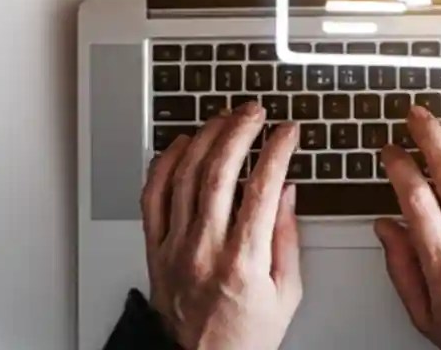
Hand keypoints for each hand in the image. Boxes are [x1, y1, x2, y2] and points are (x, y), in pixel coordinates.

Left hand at [141, 105, 301, 349]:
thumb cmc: (245, 335)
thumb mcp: (287, 292)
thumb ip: (286, 237)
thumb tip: (286, 192)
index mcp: (243, 261)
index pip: (262, 188)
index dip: (277, 151)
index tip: (287, 133)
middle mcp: (205, 249)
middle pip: (218, 172)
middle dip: (239, 131)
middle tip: (254, 112)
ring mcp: (175, 246)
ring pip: (185, 176)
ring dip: (206, 138)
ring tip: (224, 119)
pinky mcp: (155, 249)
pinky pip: (153, 196)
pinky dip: (164, 163)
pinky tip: (181, 145)